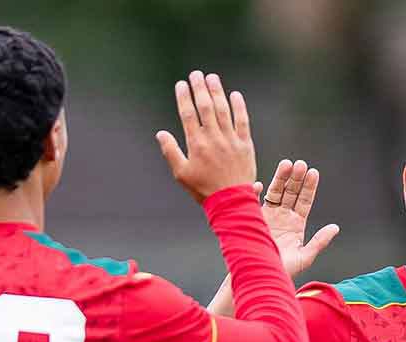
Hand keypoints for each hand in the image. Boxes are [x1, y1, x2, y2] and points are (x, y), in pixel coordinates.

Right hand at [155, 71, 257, 203]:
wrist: (231, 202)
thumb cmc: (203, 189)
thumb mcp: (181, 174)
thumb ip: (170, 152)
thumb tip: (160, 133)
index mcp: (196, 144)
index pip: (188, 114)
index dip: (184, 97)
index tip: (181, 84)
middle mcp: (213, 138)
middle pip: (205, 107)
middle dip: (200, 88)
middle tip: (196, 74)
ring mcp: (230, 140)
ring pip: (223, 110)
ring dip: (217, 92)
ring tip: (212, 78)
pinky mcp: (245, 145)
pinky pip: (242, 121)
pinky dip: (239, 107)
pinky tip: (235, 95)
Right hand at [257, 159, 340, 278]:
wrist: (260, 277)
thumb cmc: (283, 271)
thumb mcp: (305, 257)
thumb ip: (319, 241)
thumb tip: (335, 227)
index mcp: (296, 224)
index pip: (304, 201)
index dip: (309, 187)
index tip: (314, 172)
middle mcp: (282, 217)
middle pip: (290, 192)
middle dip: (296, 178)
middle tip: (301, 164)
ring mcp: (267, 216)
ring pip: (274, 192)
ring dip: (280, 178)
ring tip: (286, 164)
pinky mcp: (252, 219)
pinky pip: (253, 202)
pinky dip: (254, 193)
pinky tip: (258, 185)